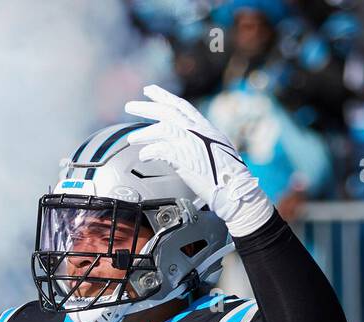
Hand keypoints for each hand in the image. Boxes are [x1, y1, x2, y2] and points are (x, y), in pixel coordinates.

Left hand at [124, 84, 274, 236]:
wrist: (235, 189)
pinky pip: (159, 150)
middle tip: (129, 106)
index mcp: (205, 127)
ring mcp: (190, 142)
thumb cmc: (227, 177)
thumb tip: (183, 144)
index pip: (181, 105)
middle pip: (167, 111)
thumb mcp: (214, 151)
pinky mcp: (184, 157)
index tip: (150, 90)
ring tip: (132, 139)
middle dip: (146, 107)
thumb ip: (198, 143)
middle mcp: (197, 130)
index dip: (164, 96)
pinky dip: (149, 153)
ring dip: (144, 133)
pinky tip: (144, 157)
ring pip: (161, 128)